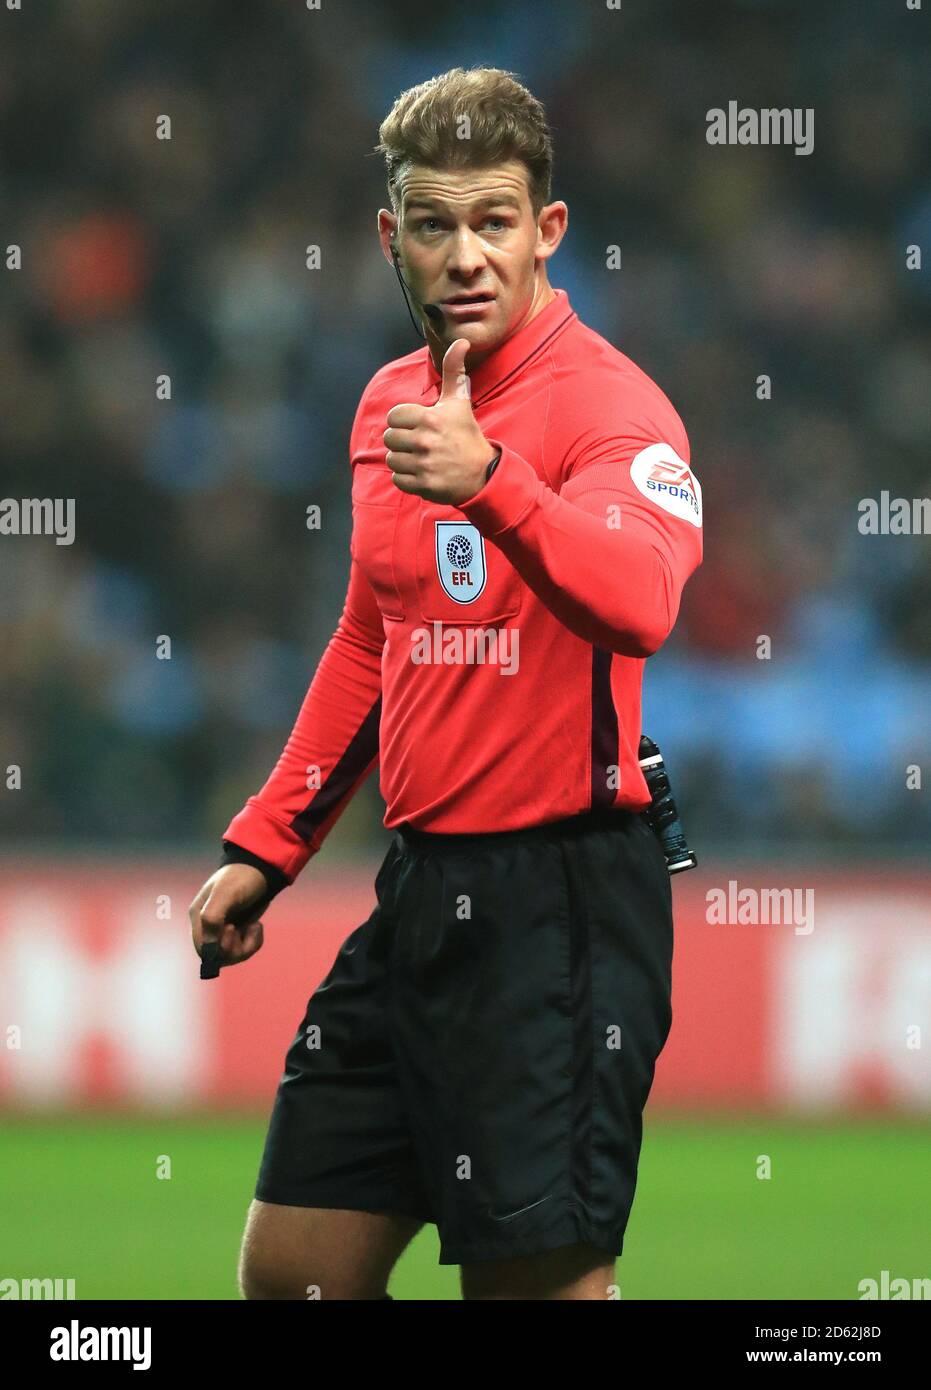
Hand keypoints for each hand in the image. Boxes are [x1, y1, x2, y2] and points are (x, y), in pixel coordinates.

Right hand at [189, 864, 267, 968]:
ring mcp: (223, 929)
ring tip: (255, 927)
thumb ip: (213, 917)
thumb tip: (208, 945)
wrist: (262, 869)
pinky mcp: (238, 932)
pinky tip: (257, 926)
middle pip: (216, 955)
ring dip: (246, 946)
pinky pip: (242, 950)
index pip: (201, 947)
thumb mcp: (226, 893)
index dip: (218, 947)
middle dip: (234, 949)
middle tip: (246, 928)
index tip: (233, 928)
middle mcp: (208, 925)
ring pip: (230, 955)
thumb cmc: (242, 877)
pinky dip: (253, 942)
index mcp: (199, 915)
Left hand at [384, 338, 497, 504]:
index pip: (394, 416)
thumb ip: (454, 370)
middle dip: (402, 440)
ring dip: (403, 460)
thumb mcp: (459, 401)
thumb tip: (461, 341)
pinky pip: (397, 479)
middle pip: (390, 438)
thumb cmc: (466, 434)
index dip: (404, 421)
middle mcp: (425, 441)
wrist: (482, 473)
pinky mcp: (423, 485)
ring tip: (421, 458)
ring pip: (391, 459)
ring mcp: (424, 464)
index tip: (421, 425)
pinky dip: (406, 478)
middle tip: (421, 444)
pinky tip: (422, 472)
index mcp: (430, 418)